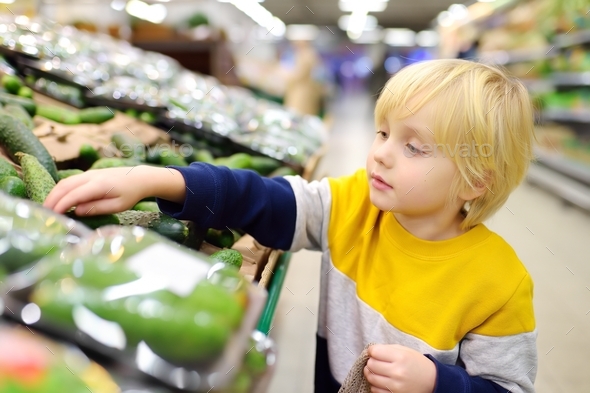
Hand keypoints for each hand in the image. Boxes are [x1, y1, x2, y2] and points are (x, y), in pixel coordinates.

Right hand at [43, 165, 185, 214]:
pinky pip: (70, 180)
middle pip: (65, 186)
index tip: (51, 216)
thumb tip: (76, 211)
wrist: (140, 177)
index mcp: (100, 185)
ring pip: (65, 182)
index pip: (74, 194)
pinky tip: (57, 200)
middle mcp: (92, 176)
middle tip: (43, 214)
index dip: (60, 205)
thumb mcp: (118, 206)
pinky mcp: (88, 174)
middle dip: (52, 199)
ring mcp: (89, 173)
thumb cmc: (130, 194)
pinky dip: (60, 189)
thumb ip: (97, 208)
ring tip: (47, 208)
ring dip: (53, 194)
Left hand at [363, 344, 435, 392]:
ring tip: (376, 371)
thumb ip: (388, 349)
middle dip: (371, 361)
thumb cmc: (417, 363)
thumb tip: (371, 351)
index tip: (374, 352)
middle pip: (371, 364)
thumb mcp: (405, 351)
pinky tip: (380, 380)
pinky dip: (375, 384)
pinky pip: (375, 390)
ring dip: (370, 373)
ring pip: (371, 377)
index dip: (372, 351)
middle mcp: (397, 372)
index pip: (375, 352)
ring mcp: (395, 386)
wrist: (431, 381)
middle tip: (376, 361)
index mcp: (400, 357)